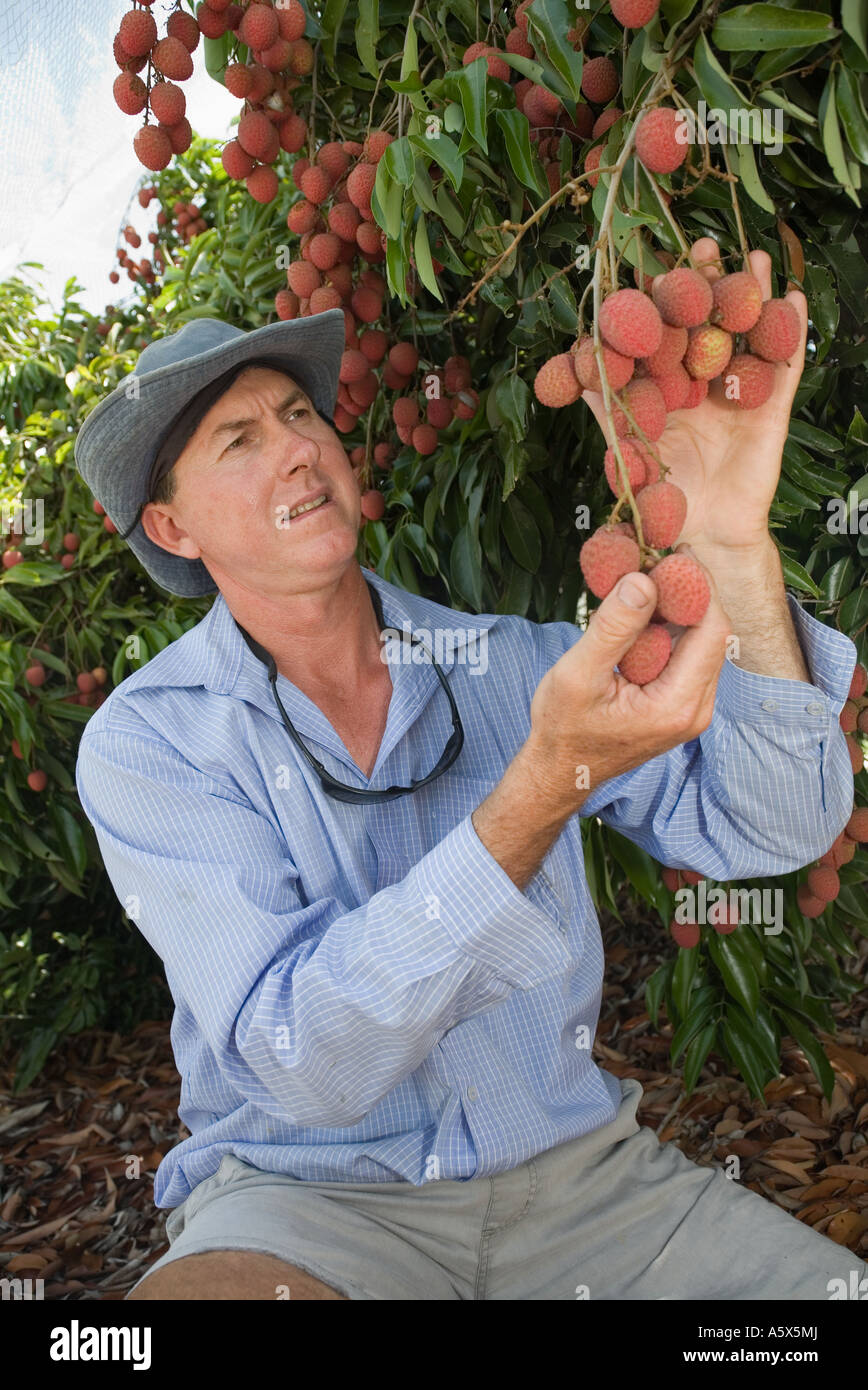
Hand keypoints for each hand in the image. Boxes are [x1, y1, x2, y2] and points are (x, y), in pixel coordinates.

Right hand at [523, 559, 731, 816]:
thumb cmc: (563, 728)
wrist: (560, 769)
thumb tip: (644, 581)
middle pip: (712, 634)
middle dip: (687, 594)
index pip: (711, 630)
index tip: (673, 555)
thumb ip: (614, 628)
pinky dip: (668, 630)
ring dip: (676, 610)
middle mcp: (696, 709)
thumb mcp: (578, 674)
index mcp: (678, 705)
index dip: (698, 588)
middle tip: (655, 562)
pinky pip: (687, 656)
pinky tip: (640, 615)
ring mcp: (691, 709)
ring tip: (643, 584)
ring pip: (700, 642)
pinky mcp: (681, 704)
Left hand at [580, 236, 807, 555]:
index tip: (655, 262)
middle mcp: (705, 381)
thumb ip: (608, 408)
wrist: (702, 531)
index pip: (668, 331)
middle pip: (710, 321)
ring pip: (749, 334)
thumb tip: (577, 368)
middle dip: (709, 283)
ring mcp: (740, 391)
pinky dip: (789, 333)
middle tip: (705, 244)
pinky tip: (792, 297)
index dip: (664, 298)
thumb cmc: (663, 494)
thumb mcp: (629, 447)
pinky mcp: (771, 408)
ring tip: (753, 257)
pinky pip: (784, 366)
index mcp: (670, 385)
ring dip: (753, 294)